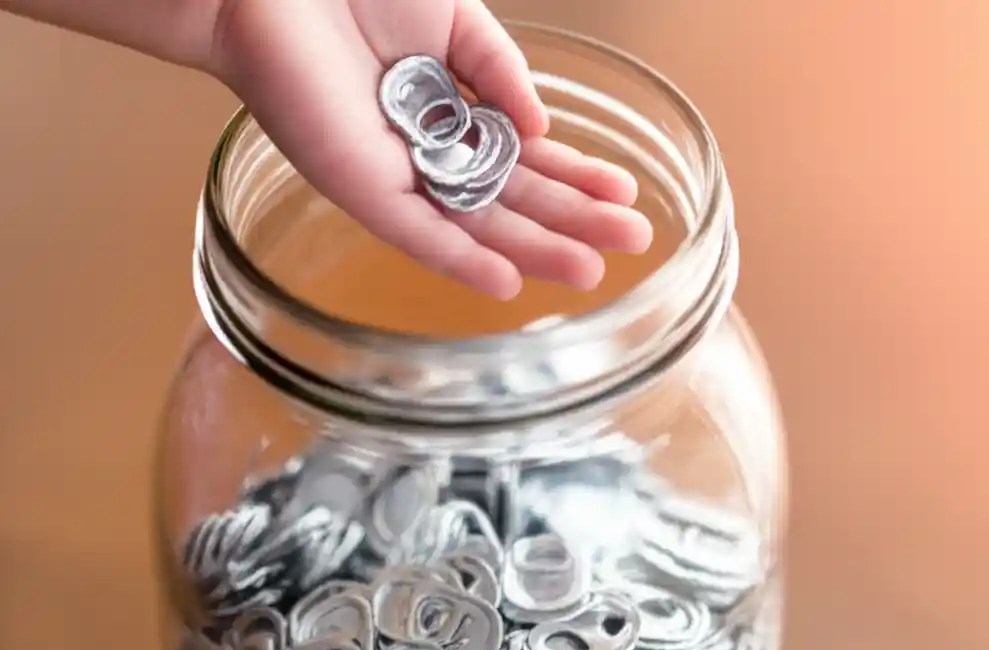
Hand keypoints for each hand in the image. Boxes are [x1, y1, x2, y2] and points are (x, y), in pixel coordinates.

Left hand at [210, 0, 652, 298]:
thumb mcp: (455, 17)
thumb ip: (499, 69)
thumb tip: (543, 127)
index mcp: (451, 109)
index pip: (525, 155)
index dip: (576, 174)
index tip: (624, 194)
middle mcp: (427, 150)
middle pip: (511, 197)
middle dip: (572, 218)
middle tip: (632, 242)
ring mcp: (394, 172)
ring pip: (474, 223)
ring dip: (534, 249)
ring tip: (591, 271)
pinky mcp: (356, 185)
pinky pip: (415, 231)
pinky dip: (458, 259)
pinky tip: (505, 283)